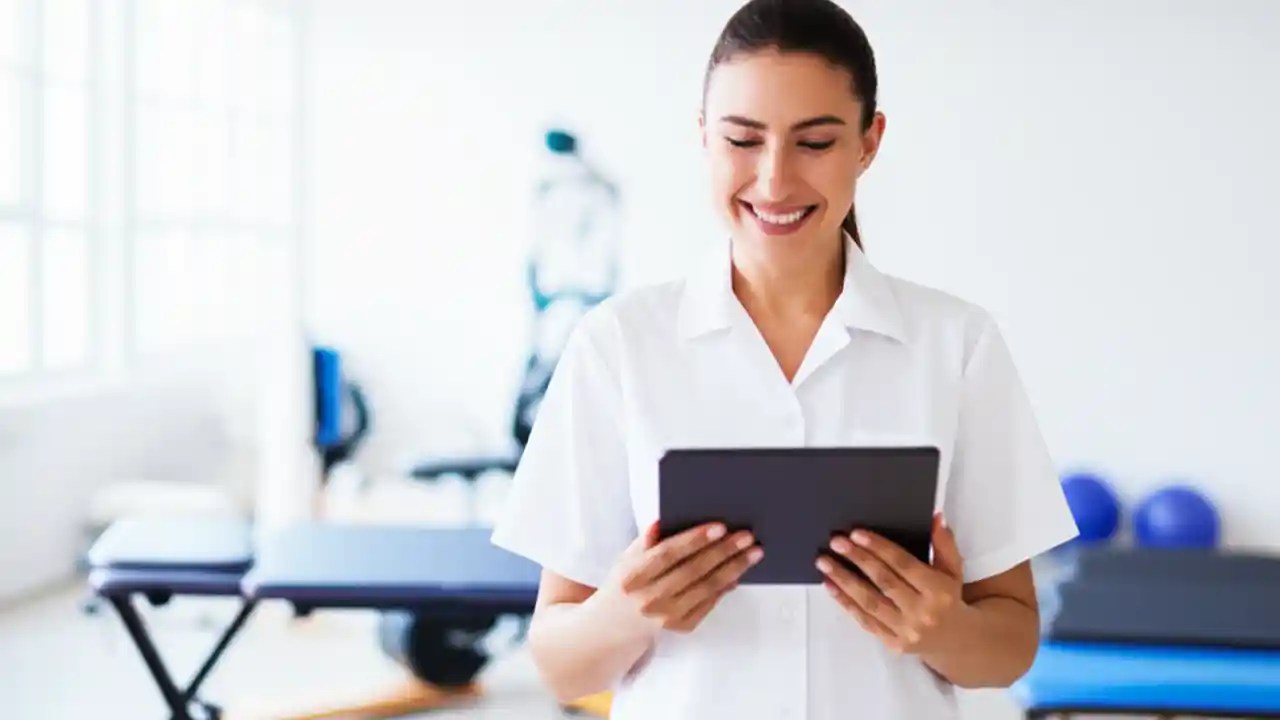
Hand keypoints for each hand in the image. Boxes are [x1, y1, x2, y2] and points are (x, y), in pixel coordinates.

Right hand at [599, 520, 762, 634]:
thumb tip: (663, 521)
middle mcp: (649, 599)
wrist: (615, 625)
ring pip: (706, 588)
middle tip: (746, 537)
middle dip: (723, 552)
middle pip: (693, 571)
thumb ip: (646, 541)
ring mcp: (666, 617)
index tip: (719, 527)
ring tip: (752, 553)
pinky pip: (709, 603)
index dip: (694, 540)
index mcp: (633, 577)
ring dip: (733, 568)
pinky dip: (725, 587)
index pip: (668, 554)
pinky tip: (738, 572)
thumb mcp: (626, 558)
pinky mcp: (681, 627)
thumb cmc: (626, 584)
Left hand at [817, 513, 966, 654]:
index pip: (904, 565)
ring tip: (824, 562)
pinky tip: (830, 585)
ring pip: (869, 602)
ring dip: (843, 580)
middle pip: (884, 581)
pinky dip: (845, 602)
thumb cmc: (948, 598)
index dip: (879, 548)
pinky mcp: (892, 643)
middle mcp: (923, 613)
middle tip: (836, 542)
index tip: (857, 534)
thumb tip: (935, 517)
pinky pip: (864, 620)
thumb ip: (944, 543)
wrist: (953, 640)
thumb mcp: (953, 570)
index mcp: (939, 592)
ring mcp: (906, 631)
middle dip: (857, 559)